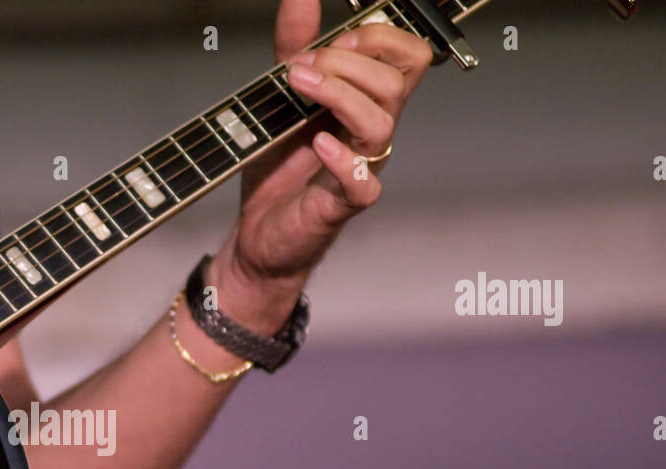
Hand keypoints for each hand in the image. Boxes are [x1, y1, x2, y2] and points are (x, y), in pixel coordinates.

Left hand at [210, 0, 433, 330]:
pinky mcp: (345, 203)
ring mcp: (363, 166)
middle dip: (351, 61)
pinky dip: (341, 157)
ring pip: (382, 121)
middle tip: (304, 67)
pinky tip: (317, 143)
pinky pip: (363, 180)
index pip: (408, 56)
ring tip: (297, 87)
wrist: (258, 233)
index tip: (333, 40)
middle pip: (399, 81)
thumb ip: (293, 46)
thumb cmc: (277, 169)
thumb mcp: (278, 97)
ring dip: (339, 94)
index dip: (379, 38)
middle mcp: (372, 132)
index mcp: (367, 101)